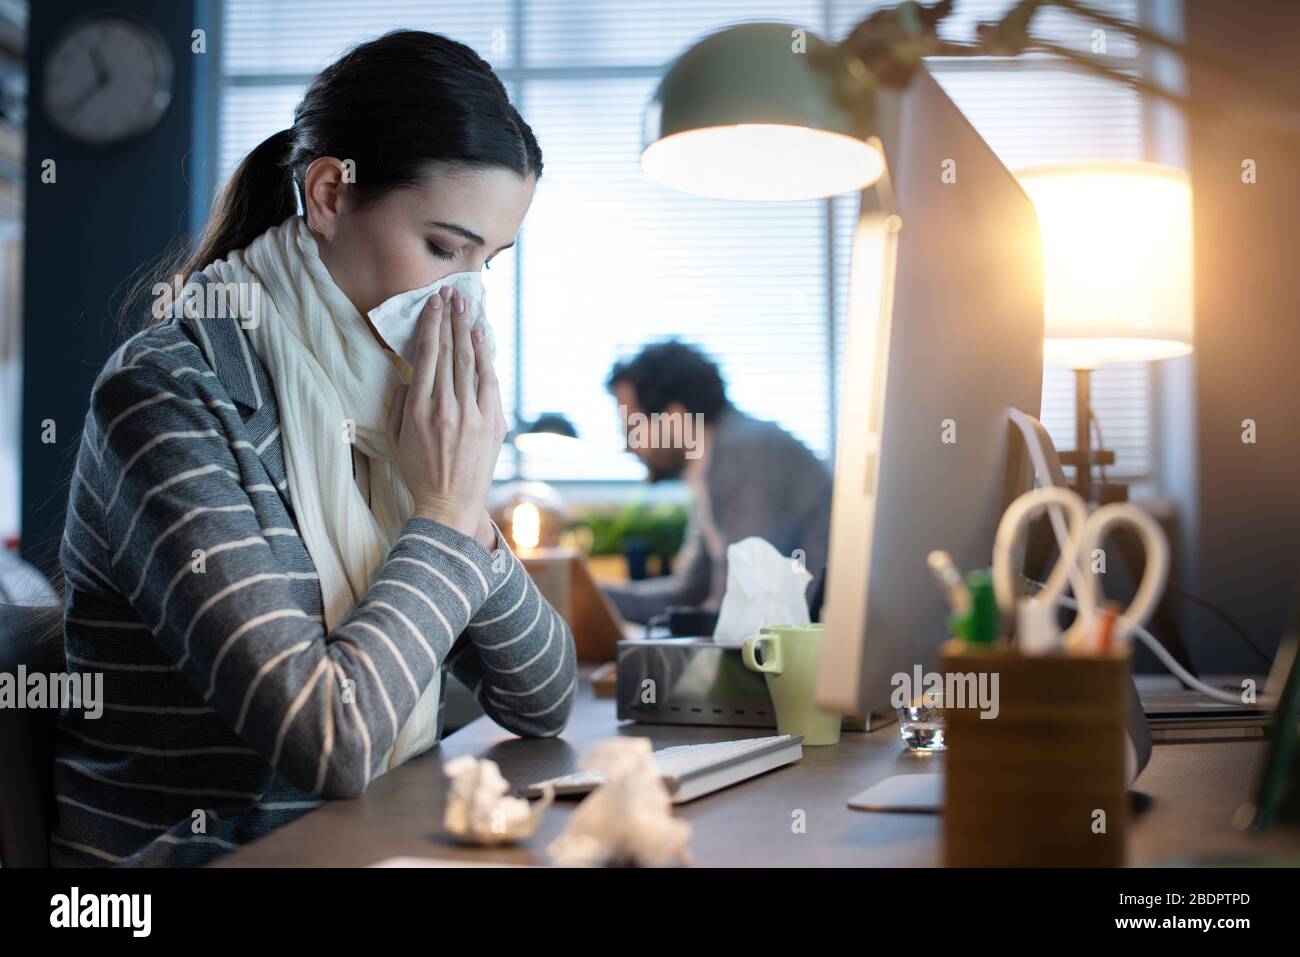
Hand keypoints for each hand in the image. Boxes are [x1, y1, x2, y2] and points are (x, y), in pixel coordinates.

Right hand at [387, 287, 507, 539]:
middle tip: (451, 294)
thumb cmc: (419, 472)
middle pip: (449, 353)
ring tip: (466, 307)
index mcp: (418, 410)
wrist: (450, 504)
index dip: (430, 325)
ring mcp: (472, 416)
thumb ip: (397, 404)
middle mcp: (446, 408)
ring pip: (470, 363)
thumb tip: (408, 376)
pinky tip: (481, 339)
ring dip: (468, 331)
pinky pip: (489, 383)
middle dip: (450, 319)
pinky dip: (486, 358)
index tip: (433, 304)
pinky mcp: (491, 424)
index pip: (427, 356)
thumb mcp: (395, 439)